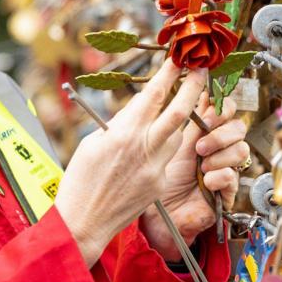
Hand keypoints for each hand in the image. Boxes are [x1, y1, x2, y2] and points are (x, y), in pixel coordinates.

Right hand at [55, 59, 207, 265]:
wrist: (84, 222)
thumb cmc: (80, 180)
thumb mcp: (92, 143)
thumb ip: (119, 124)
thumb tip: (137, 108)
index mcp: (124, 133)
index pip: (153, 95)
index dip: (168, 73)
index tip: (178, 59)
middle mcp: (144, 147)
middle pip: (180, 110)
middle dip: (193, 86)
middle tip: (201, 69)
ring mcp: (156, 167)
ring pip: (177, 135)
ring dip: (177, 122)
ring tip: (169, 115)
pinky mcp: (160, 183)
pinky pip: (169, 158)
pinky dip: (164, 148)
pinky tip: (149, 153)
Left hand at [141, 92, 248, 260]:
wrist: (158, 213)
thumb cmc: (159, 176)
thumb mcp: (167, 140)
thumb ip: (182, 116)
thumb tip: (187, 86)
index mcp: (204, 130)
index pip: (226, 108)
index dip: (222, 106)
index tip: (207, 110)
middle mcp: (218, 146)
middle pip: (238, 126)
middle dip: (221, 132)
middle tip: (200, 145)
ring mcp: (225, 167)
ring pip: (241, 150)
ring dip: (219, 155)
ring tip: (201, 165)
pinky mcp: (227, 191)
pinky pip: (234, 176)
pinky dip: (219, 177)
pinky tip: (205, 182)